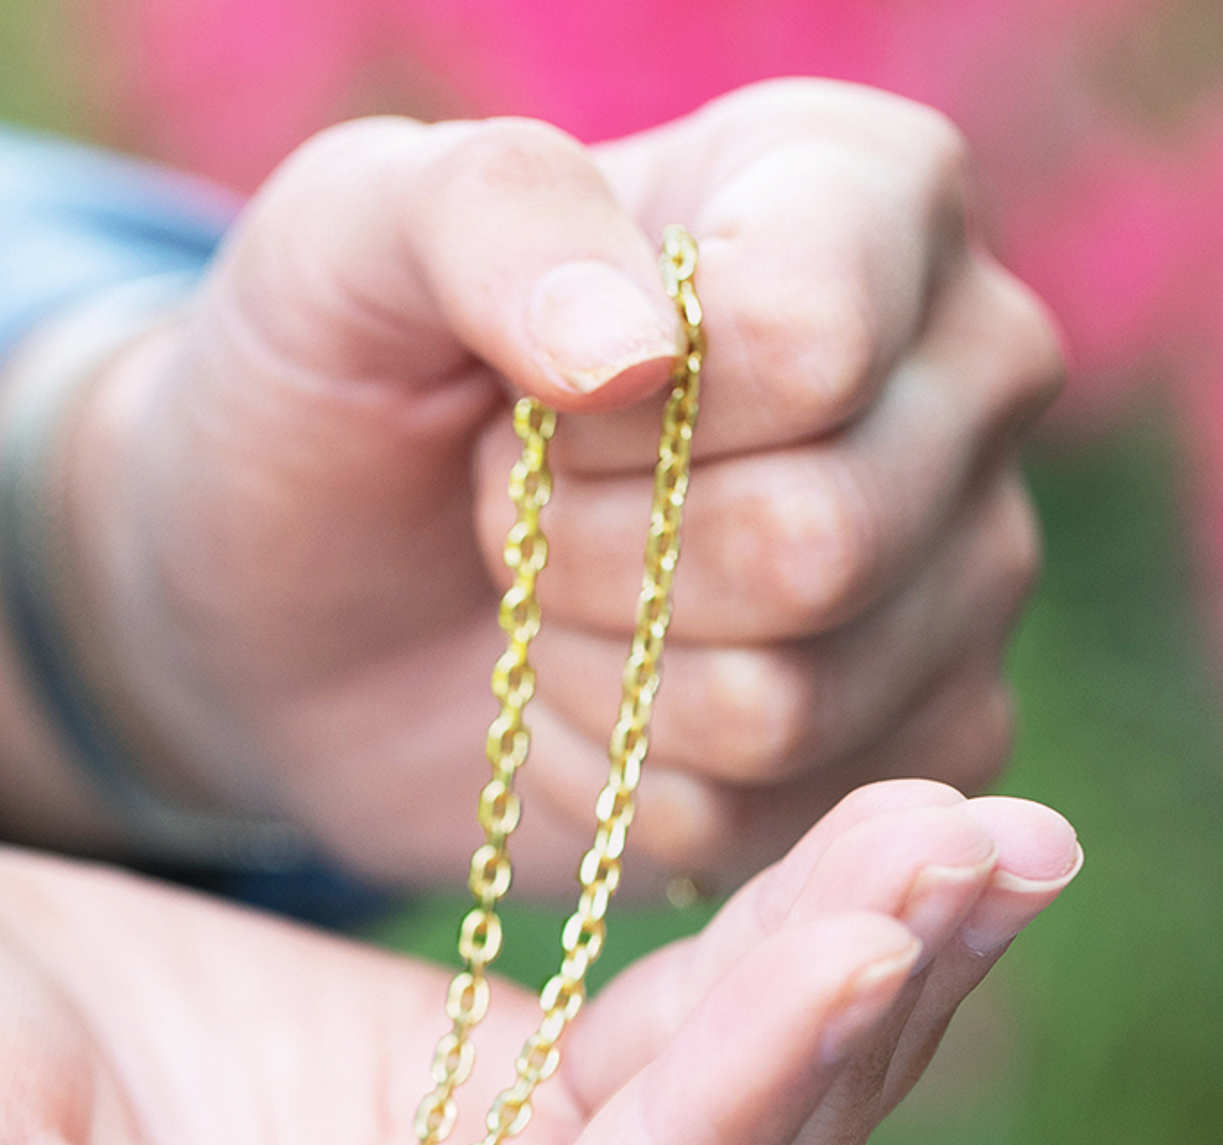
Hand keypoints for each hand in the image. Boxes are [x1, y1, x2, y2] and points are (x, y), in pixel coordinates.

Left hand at [0, 80, 1062, 889]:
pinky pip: (769, 821)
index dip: (618, 419)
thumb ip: (493, 219)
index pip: (808, 342)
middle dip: (594, 560)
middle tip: (520, 517)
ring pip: (791, 704)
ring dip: (600, 678)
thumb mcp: (348, 242)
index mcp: (863, 196)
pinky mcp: (908, 743)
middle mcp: (959, 382)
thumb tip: (641, 355)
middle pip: (818, 543)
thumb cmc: (339, 388)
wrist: (310, 593)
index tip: (536, 402)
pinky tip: (587, 701)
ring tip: (549, 601)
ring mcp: (960, 578)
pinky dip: (621, 787)